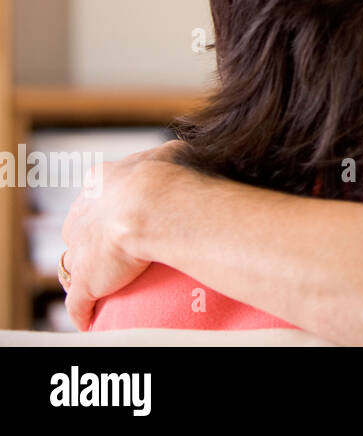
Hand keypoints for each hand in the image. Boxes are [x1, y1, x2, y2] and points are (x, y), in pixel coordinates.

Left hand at [59, 140, 184, 329]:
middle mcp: (83, 213)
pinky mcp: (85, 280)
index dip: (107, 206)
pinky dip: (85, 311)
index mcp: (99, 182)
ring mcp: (81, 248)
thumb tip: (180, 151)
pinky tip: (94, 317)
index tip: (123, 214)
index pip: (95, 196)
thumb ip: (168, 155)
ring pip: (76, 262)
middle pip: (80, 228)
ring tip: (107, 284)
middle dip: (92, 238)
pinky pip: (78, 303)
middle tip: (117, 250)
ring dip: (88, 272)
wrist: (155, 204)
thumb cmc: (170, 176)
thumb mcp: (171, 153)